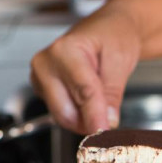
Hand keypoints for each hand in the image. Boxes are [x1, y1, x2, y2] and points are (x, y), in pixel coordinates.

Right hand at [30, 4, 141, 133]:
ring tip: (103, 100)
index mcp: (63, 51)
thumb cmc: (113, 35)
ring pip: (64, 117)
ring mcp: (41, 78)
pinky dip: (80, 115)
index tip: (105, 133)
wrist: (108, 29)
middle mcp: (45, 64)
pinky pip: (63, 114)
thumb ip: (112, 93)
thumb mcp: (120, 60)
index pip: (82, 93)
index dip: (96, 116)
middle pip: (66, 111)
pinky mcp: (43, 90)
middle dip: (90, 121)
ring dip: (86, 119)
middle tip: (112, 119)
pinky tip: (91, 100)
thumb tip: (108, 121)